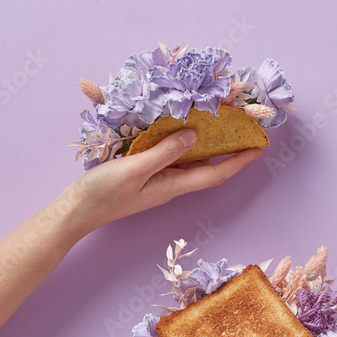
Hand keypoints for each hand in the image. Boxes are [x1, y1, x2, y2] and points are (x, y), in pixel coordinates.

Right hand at [53, 129, 262, 236]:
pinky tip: (180, 130)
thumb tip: (196, 136)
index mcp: (173, 185)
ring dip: (206, 146)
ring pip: (190, 162)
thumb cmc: (104, 193)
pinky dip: (181, 144)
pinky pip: (171, 158)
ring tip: (220, 125)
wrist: (77, 211)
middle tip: (243, 130)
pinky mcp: (145, 175)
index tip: (259, 149)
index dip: (239, 162)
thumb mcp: (135, 169)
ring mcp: (158, 181)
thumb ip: (165, 152)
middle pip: (207, 168)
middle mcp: (170, 185)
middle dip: (228, 151)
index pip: (215, 175)